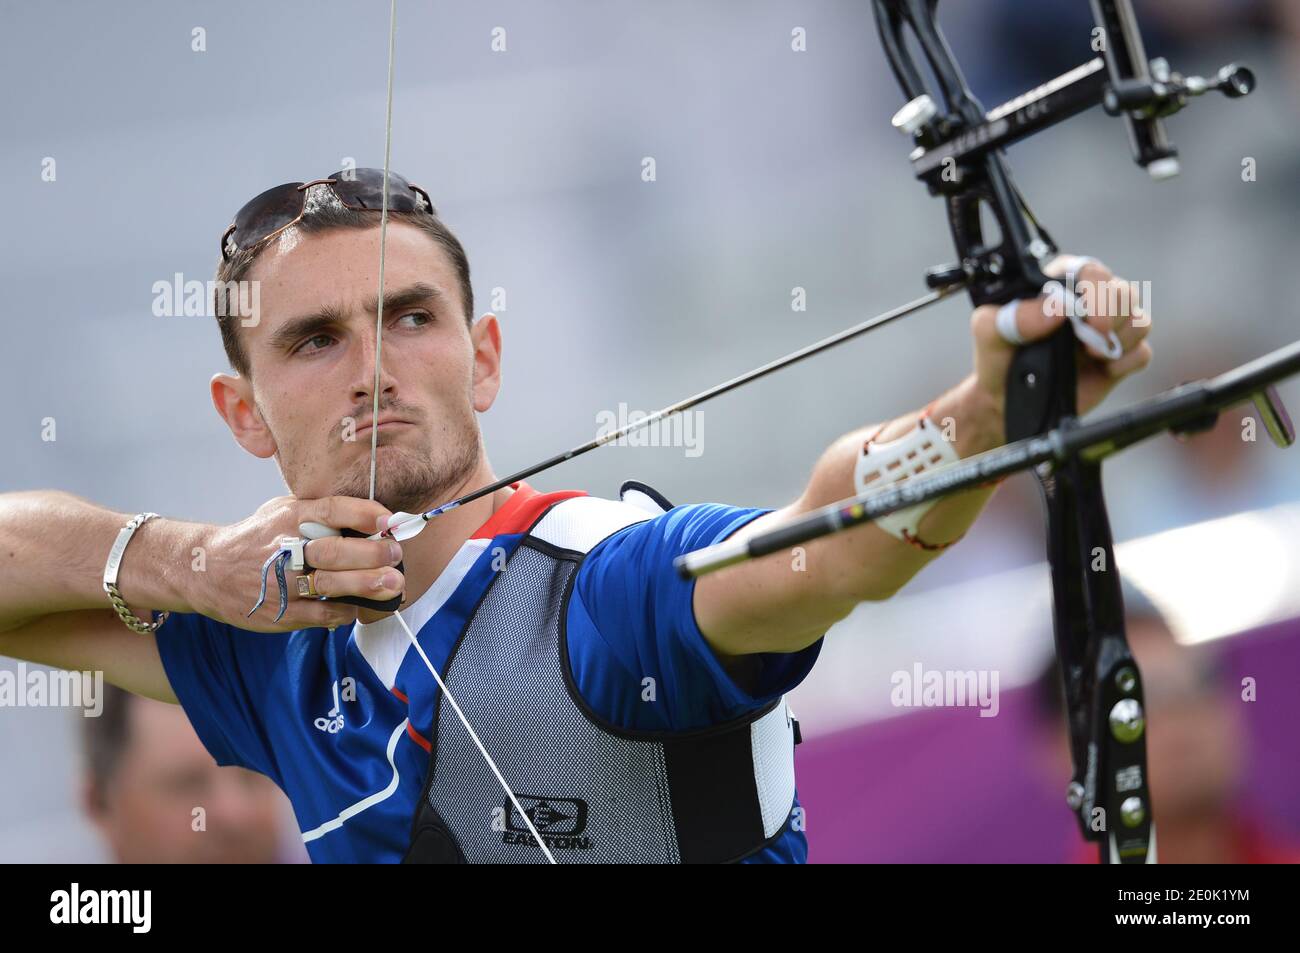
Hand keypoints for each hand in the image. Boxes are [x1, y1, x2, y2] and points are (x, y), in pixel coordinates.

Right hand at [200, 496, 404, 631]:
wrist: (207, 570)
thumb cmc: (257, 538)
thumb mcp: (281, 511)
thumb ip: (319, 512)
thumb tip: (372, 516)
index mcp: (289, 517)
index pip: (331, 511)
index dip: (364, 514)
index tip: (388, 521)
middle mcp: (285, 547)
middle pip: (335, 551)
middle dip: (373, 554)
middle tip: (396, 555)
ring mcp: (282, 582)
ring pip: (331, 585)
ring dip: (367, 585)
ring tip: (393, 584)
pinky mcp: (280, 612)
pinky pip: (322, 614)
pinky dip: (346, 610)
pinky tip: (361, 605)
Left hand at [969, 255, 1153, 439]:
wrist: (1004, 399)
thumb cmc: (997, 356)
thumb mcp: (990, 332)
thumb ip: (1014, 316)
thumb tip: (1057, 309)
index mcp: (1059, 284)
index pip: (1091, 270)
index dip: (1096, 289)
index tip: (1083, 315)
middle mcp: (1089, 302)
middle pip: (1125, 293)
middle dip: (1112, 316)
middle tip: (1090, 340)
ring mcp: (1106, 330)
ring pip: (1140, 320)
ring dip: (1122, 338)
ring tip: (1092, 355)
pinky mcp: (1118, 358)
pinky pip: (1143, 352)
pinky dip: (1128, 361)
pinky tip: (1105, 370)